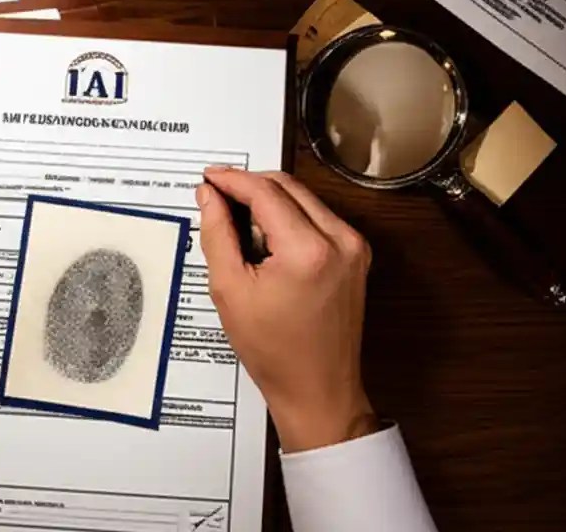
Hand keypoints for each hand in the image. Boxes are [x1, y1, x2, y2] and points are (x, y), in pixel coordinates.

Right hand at [197, 167, 376, 451]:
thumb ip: (218, 234)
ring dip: (269, 199)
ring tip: (237, 221)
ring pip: (304, 198)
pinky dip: (289, 216)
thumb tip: (210, 195)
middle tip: (216, 196)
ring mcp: (354, 246)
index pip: (265, 192)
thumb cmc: (273, 350)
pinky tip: (265, 236)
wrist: (318, 388)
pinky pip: (318, 217)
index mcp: (308, 249)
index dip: (232, 180)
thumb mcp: (230, 290)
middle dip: (249, 185)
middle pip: (287, 187)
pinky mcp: (357, 254)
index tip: (207, 177)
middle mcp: (340, 240)